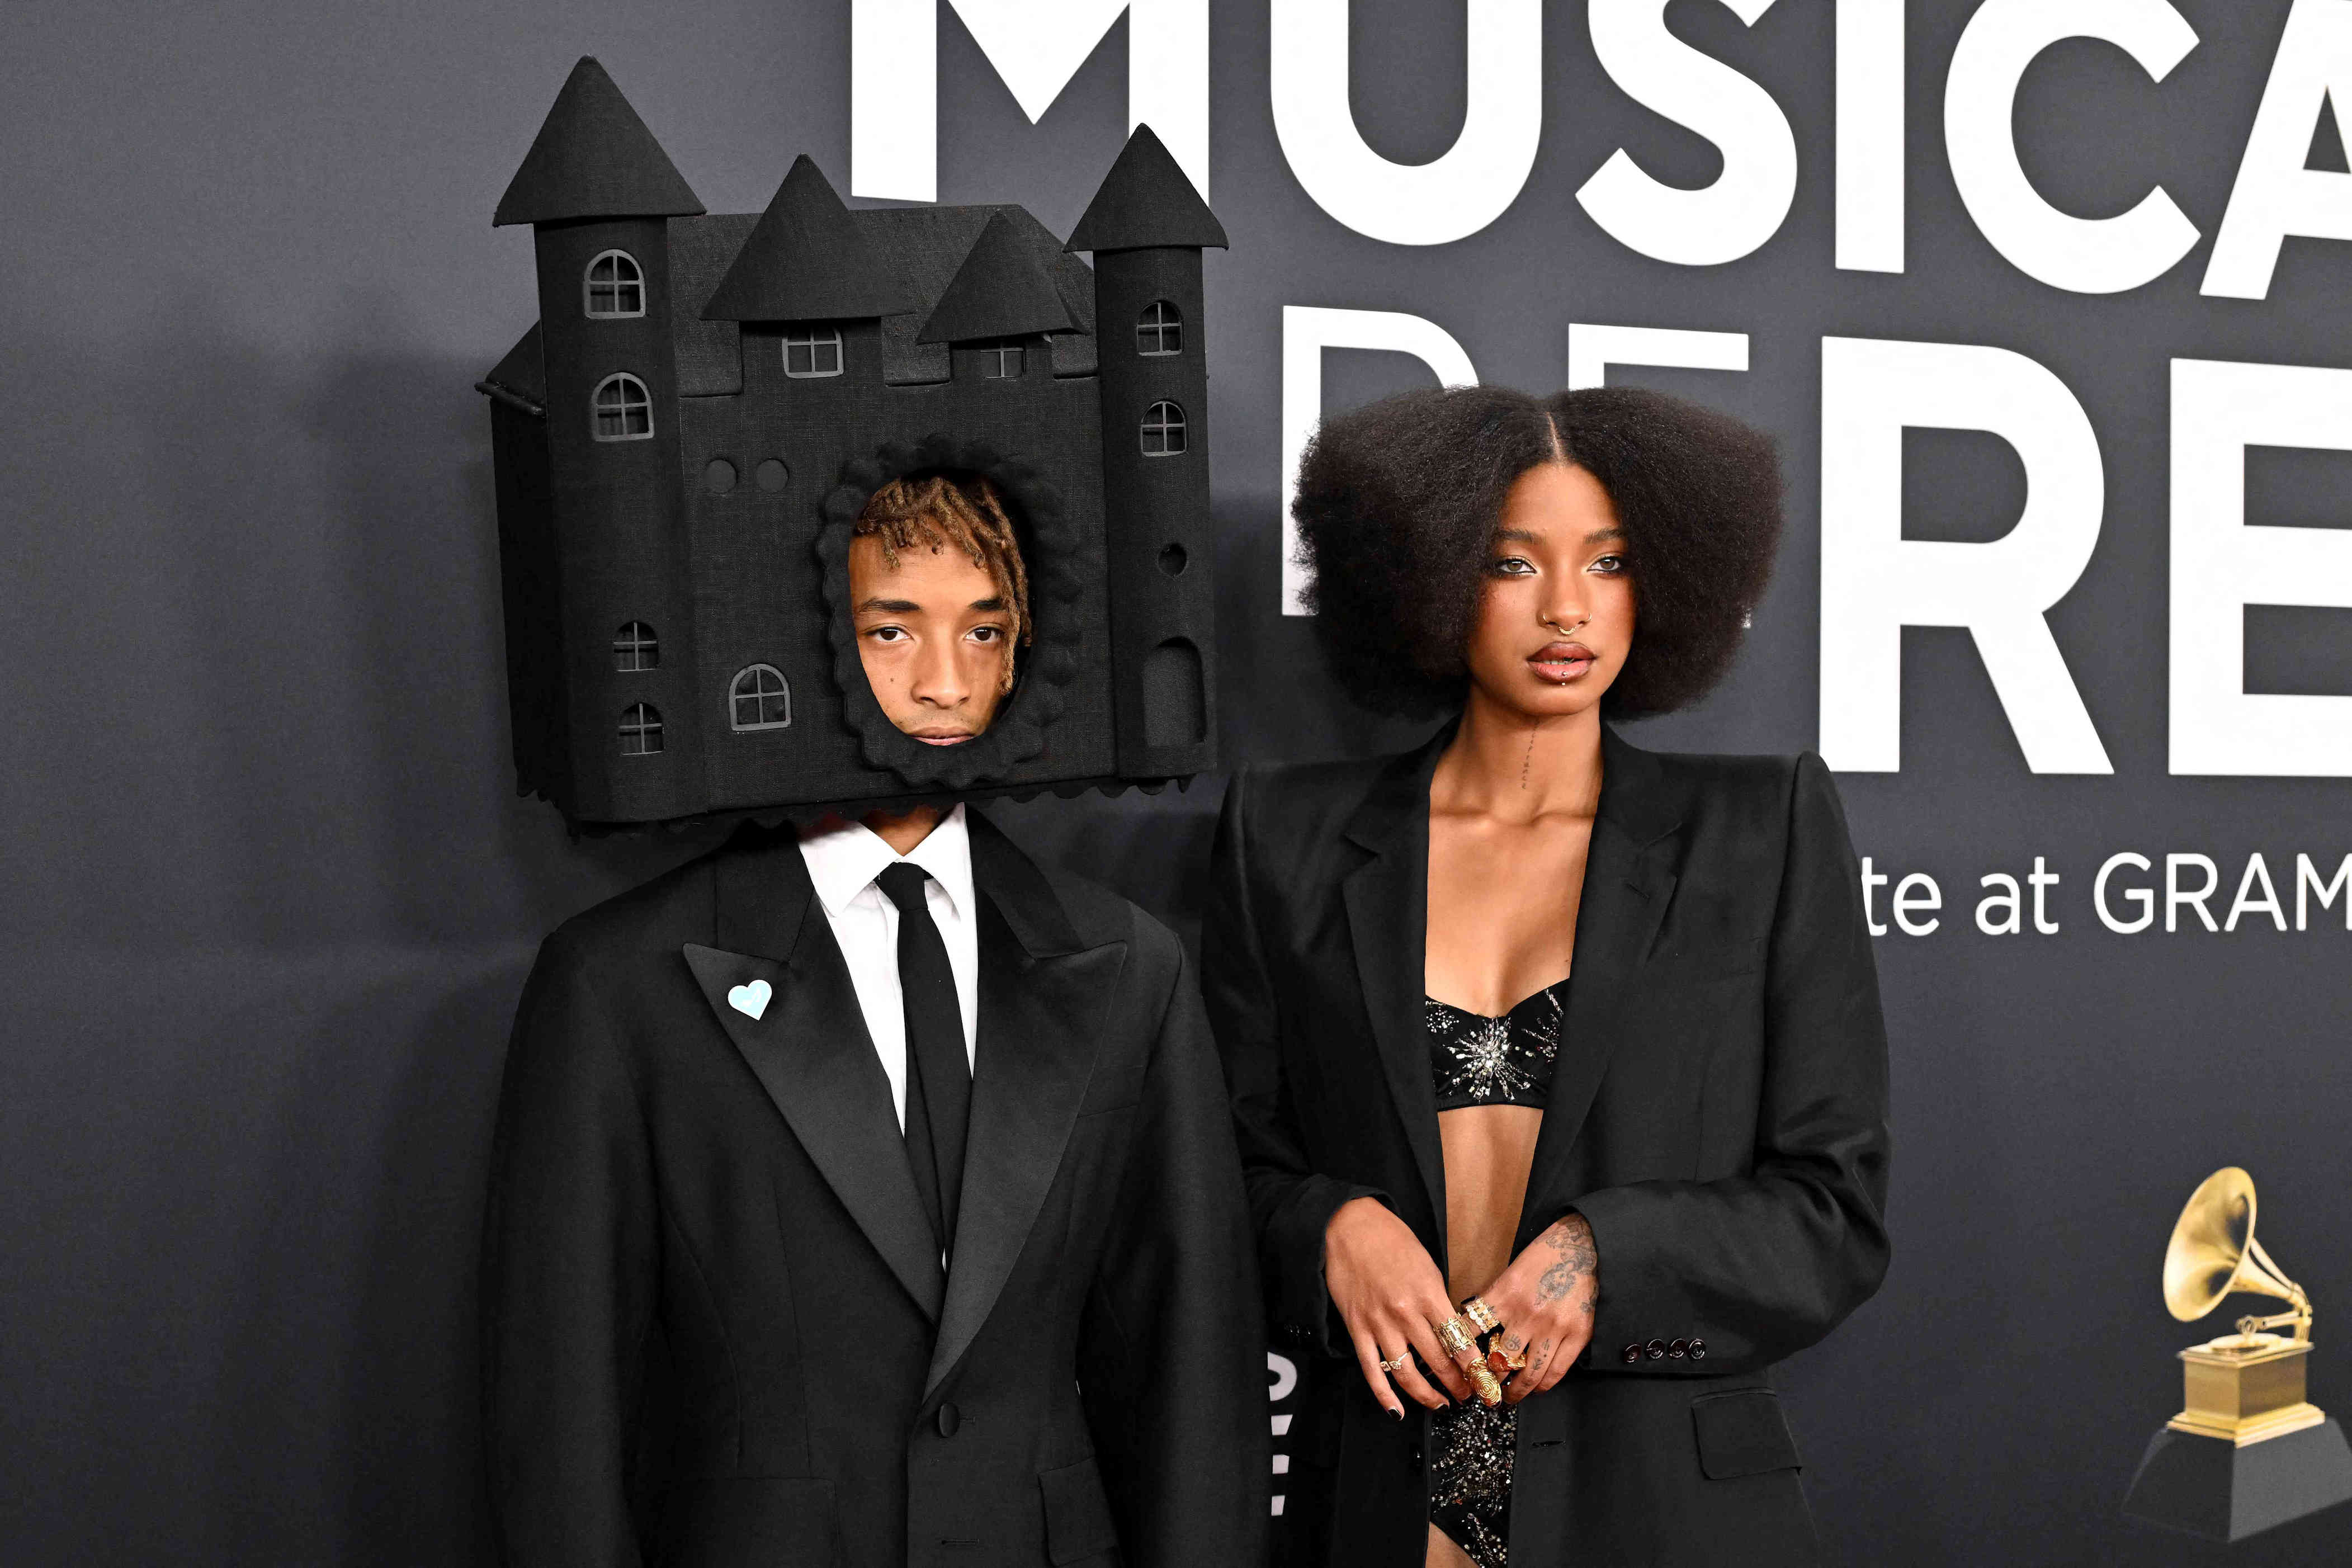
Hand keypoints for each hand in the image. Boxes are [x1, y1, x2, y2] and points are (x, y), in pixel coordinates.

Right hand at [1323, 1197, 1475, 1415]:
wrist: (1350, 1227)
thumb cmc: (1392, 1241)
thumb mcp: (1427, 1267)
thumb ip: (1438, 1302)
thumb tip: (1452, 1333)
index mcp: (1428, 1295)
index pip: (1459, 1341)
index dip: (1475, 1367)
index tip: (1485, 1381)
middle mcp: (1405, 1313)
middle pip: (1438, 1361)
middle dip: (1457, 1385)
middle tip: (1467, 1395)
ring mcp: (1379, 1323)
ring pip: (1406, 1373)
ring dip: (1426, 1395)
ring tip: (1440, 1404)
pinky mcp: (1357, 1328)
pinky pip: (1372, 1370)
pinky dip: (1384, 1395)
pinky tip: (1397, 1410)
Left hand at [1465, 1213, 1597, 1403]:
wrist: (1582, 1247)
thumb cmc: (1544, 1257)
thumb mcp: (1510, 1273)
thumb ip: (1495, 1300)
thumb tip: (1476, 1326)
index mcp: (1505, 1295)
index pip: (1472, 1330)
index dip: (1461, 1352)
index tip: (1458, 1366)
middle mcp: (1527, 1315)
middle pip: (1500, 1360)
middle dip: (1489, 1380)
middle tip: (1484, 1390)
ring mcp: (1554, 1328)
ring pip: (1529, 1373)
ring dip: (1517, 1391)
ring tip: (1509, 1397)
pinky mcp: (1577, 1335)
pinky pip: (1558, 1370)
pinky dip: (1544, 1385)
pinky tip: (1536, 1389)